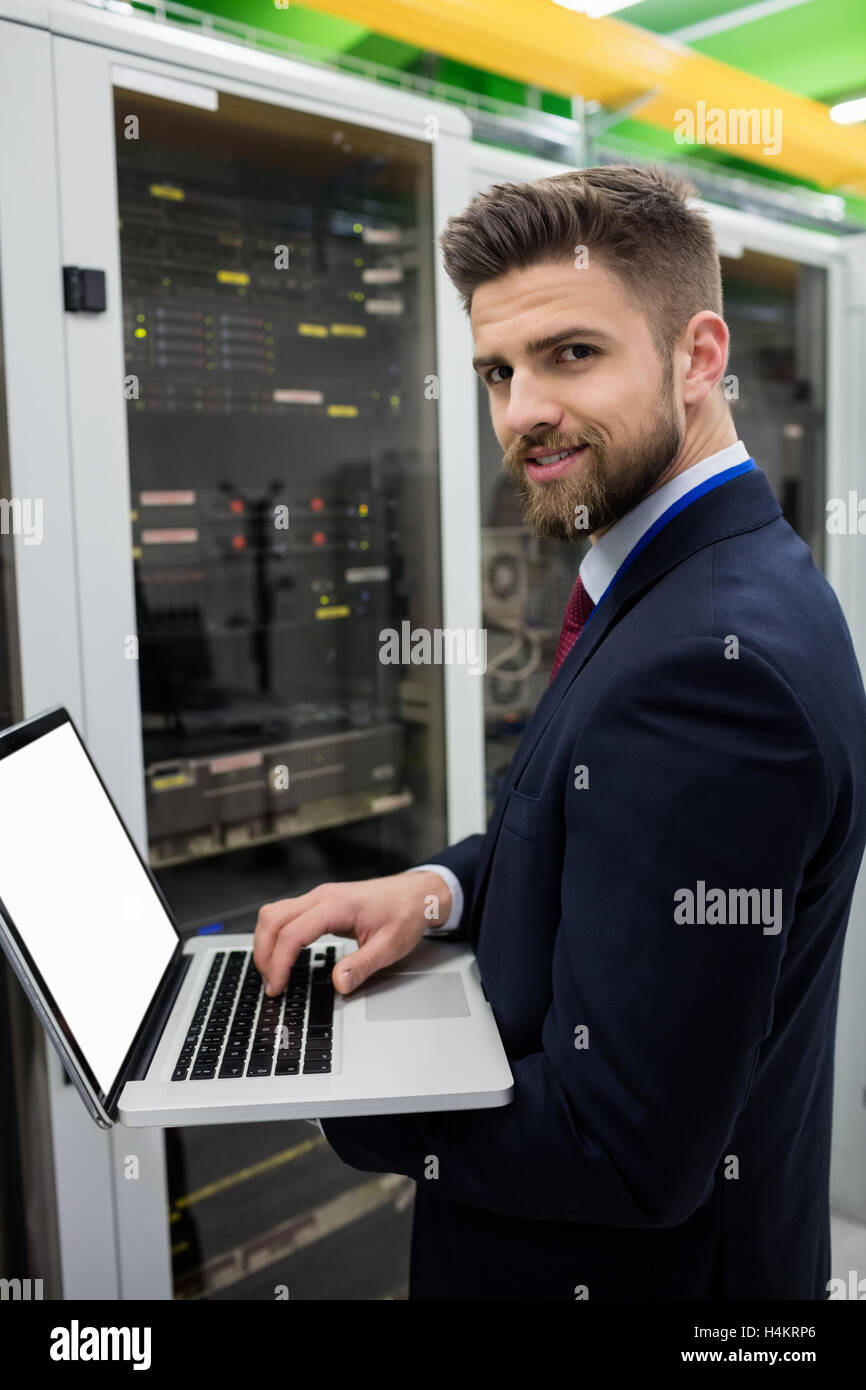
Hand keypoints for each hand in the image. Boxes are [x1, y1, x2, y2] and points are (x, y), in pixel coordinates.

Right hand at [253, 870, 452, 997]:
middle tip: (271, 984)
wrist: (417, 893)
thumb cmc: (405, 914)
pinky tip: (283, 955)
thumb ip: (362, 966)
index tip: (277, 987)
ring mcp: (319, 897)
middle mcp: (321, 897)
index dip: (279, 963)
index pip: (292, 933)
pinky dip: (277, 935)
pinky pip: (286, 914)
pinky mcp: (320, 903)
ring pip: (274, 913)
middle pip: (273, 919)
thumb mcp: (389, 946)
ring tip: (273, 972)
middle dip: (264, 953)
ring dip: (266, 942)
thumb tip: (339, 984)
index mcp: (336, 906)